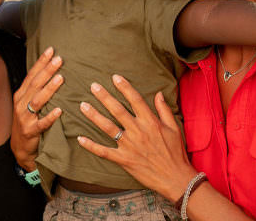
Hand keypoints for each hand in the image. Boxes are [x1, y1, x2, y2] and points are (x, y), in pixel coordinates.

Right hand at [10, 47, 62, 170]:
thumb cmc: (28, 121)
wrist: (20, 147)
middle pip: (35, 84)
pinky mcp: (30, 131)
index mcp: (21, 94)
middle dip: (47, 70)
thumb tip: (53, 70)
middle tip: (59, 59)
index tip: (51, 50)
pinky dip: (50, 117)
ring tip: (60, 79)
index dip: (41, 62)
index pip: (32, 75)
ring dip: (49, 89)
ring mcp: (24, 118)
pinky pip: (41, 123)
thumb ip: (38, 89)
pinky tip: (59, 110)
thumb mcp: (29, 103)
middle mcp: (21, 104)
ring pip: (38, 101)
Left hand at [76, 74, 196, 202]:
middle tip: (93, 86)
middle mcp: (138, 131)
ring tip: (83, 105)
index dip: (124, 87)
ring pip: (107, 127)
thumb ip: (164, 109)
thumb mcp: (174, 128)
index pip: (135, 99)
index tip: (115, 77)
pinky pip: (104, 152)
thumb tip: (158, 93)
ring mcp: (129, 146)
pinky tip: (80, 138)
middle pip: (117, 110)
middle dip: (104, 97)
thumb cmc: (175, 152)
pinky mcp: (123, 159)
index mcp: (150, 122)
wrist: (175, 178)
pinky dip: (91, 146)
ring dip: (94, 116)